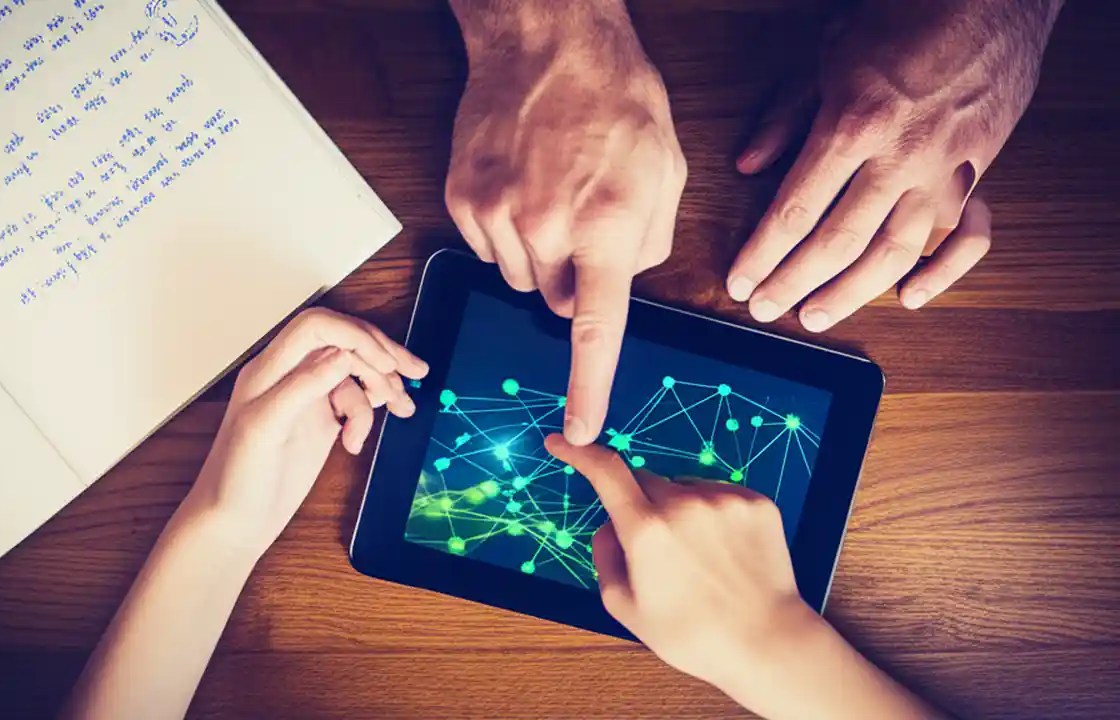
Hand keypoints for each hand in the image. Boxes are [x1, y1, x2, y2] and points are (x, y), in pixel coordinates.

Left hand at [185, 308, 428, 553]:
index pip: (318, 327)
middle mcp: (290, 376)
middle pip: (344, 343)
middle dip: (382, 355)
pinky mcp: (320, 421)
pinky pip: (355, 402)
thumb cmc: (236, 479)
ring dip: (382, 388)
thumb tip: (342, 355)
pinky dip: (367, 417)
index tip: (386, 362)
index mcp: (270, 370)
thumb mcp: (265, 428)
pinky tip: (358, 442)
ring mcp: (307, 398)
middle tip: (415, 373)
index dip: (356, 335)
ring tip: (402, 410)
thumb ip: (303, 386)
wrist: (235, 522)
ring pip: (355, 373)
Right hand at [446, 0, 686, 444]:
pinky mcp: (464, 201)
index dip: (588, 387)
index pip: (595, 330)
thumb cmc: (615, 98)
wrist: (545, 40)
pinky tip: (521, 184)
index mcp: (608, 228)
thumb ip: (650, 243)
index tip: (580, 431)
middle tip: (584, 223)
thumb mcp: (666, 170)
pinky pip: (486, 246)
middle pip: (554, 301)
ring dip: (538, 253)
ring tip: (552, 192)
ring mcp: (496, 216)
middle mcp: (546, 229)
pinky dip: (504, 229)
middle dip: (572, 278)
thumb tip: (621, 283)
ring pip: (518, 276)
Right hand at [544, 435, 809, 693]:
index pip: (605, 472)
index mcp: (647, 530)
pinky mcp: (755, 502)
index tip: (560, 442)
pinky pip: (718, 494)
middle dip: (638, 503)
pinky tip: (722, 551)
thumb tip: (608, 526)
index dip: (578, 452)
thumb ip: (605, 558)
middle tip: (654, 548)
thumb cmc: (692, 635)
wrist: (768, 643)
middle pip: (644, 481)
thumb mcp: (626, 608)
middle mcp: (684, 503)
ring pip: (683, 487)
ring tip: (697, 557)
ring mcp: (724, 499)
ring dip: (678, 509)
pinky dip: (711, 514)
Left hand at [730, 0, 1060, 330]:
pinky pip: (966, 240)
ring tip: (816, 316)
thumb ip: (784, 116)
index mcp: (853, 126)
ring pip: (895, 254)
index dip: (763, 255)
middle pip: (838, 243)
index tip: (740, 282)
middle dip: (795, 284)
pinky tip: (908, 297)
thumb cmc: (902, 20)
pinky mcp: (979, 174)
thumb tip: (747, 164)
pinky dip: (940, 275)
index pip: (794, 211)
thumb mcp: (825, 56)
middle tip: (765, 310)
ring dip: (851, 294)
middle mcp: (900, 158)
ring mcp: (944, 171)